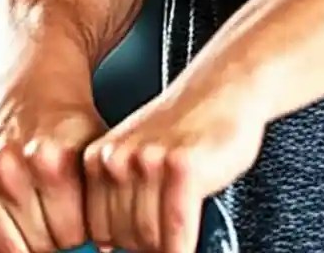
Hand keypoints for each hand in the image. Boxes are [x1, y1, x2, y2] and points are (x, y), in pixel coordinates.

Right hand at [0, 81, 106, 252]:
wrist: (33, 87)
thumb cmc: (69, 124)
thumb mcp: (97, 151)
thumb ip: (103, 199)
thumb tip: (106, 249)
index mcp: (52, 159)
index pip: (70, 236)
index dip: (81, 232)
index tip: (82, 219)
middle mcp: (11, 166)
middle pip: (39, 245)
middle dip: (54, 238)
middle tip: (60, 217)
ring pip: (6, 248)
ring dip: (26, 241)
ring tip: (39, 216)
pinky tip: (13, 224)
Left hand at [83, 81, 267, 252]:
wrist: (225, 86)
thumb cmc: (188, 121)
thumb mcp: (139, 153)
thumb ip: (117, 194)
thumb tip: (107, 246)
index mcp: (98, 159)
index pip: (99, 230)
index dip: (126, 240)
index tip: (146, 236)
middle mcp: (116, 160)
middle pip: (123, 237)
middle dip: (149, 243)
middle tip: (172, 229)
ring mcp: (148, 163)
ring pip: (149, 238)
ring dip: (169, 244)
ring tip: (185, 223)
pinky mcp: (182, 168)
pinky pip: (177, 231)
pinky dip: (183, 247)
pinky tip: (189, 245)